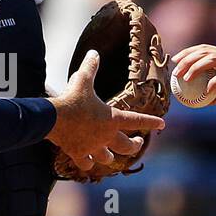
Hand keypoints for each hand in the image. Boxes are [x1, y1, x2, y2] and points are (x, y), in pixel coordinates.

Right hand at [48, 51, 165, 171]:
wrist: (53, 118)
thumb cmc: (71, 99)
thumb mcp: (82, 80)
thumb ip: (90, 67)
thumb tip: (94, 53)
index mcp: (113, 118)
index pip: (138, 120)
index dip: (151, 122)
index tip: (162, 124)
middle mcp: (107, 136)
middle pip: (127, 146)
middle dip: (134, 146)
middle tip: (138, 143)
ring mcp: (93, 147)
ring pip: (108, 158)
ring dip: (110, 157)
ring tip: (111, 157)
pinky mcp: (78, 153)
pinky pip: (86, 163)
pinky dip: (87, 163)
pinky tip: (88, 162)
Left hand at [171, 45, 215, 110]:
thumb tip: (201, 100)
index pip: (206, 49)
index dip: (189, 52)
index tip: (176, 61)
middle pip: (205, 51)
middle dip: (187, 58)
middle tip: (176, 70)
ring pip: (212, 59)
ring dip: (195, 68)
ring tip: (185, 78)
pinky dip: (212, 83)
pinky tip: (206, 92)